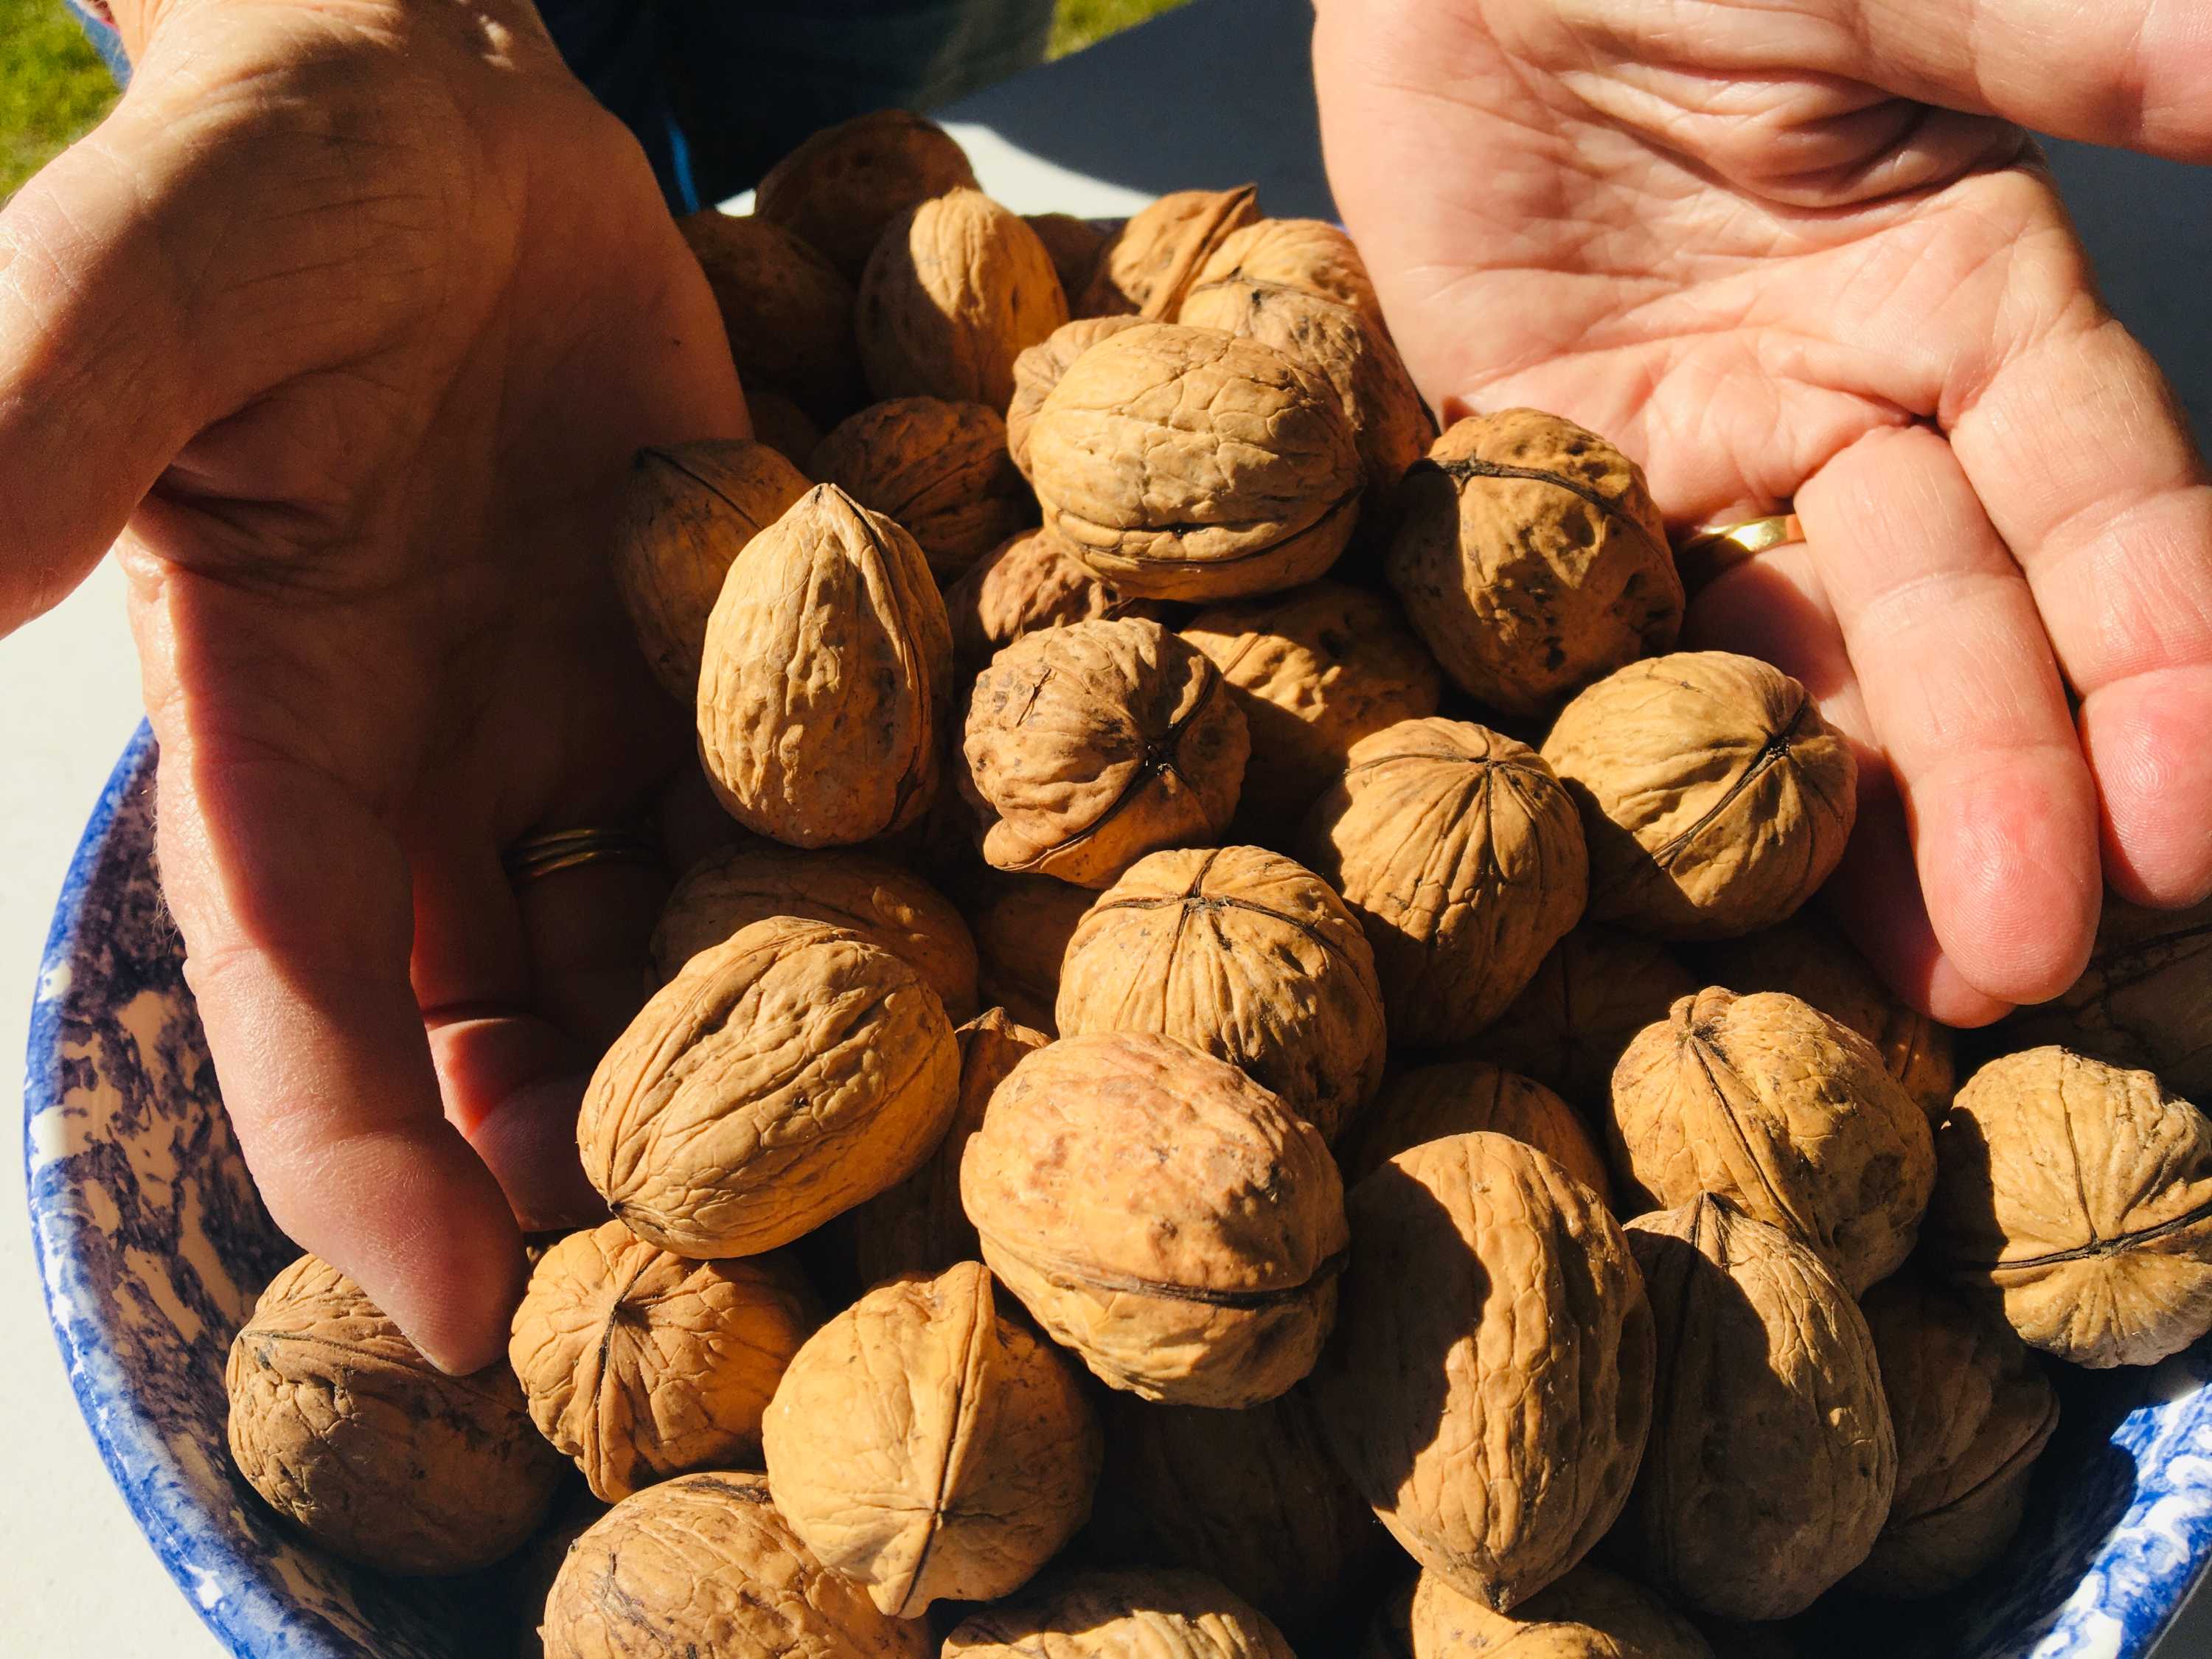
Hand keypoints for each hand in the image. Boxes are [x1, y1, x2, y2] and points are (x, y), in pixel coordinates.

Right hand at [1, 0, 745, 1368]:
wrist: (456, 123)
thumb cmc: (278, 186)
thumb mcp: (143, 280)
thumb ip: (46, 414)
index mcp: (279, 752)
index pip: (303, 1007)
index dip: (358, 1166)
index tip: (452, 1311)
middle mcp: (437, 784)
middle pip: (501, 1038)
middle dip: (586, 1167)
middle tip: (709, 1296)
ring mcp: (589, 734)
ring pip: (659, 955)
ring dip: (742, 1064)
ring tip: (862, 1168)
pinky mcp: (722, 666)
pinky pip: (790, 813)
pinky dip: (856, 891)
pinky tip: (957, 961)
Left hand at [1316, 0, 2211, 1023]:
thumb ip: (2114, 53)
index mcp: (1972, 301)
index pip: (2095, 513)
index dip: (2153, 666)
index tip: (2183, 828)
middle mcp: (1847, 402)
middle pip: (1947, 627)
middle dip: (2000, 791)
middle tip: (2022, 970)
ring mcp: (1687, 445)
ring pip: (1789, 660)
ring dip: (1850, 819)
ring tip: (1901, 983)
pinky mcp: (1536, 466)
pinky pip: (1592, 619)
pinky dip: (1638, 731)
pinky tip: (1677, 869)